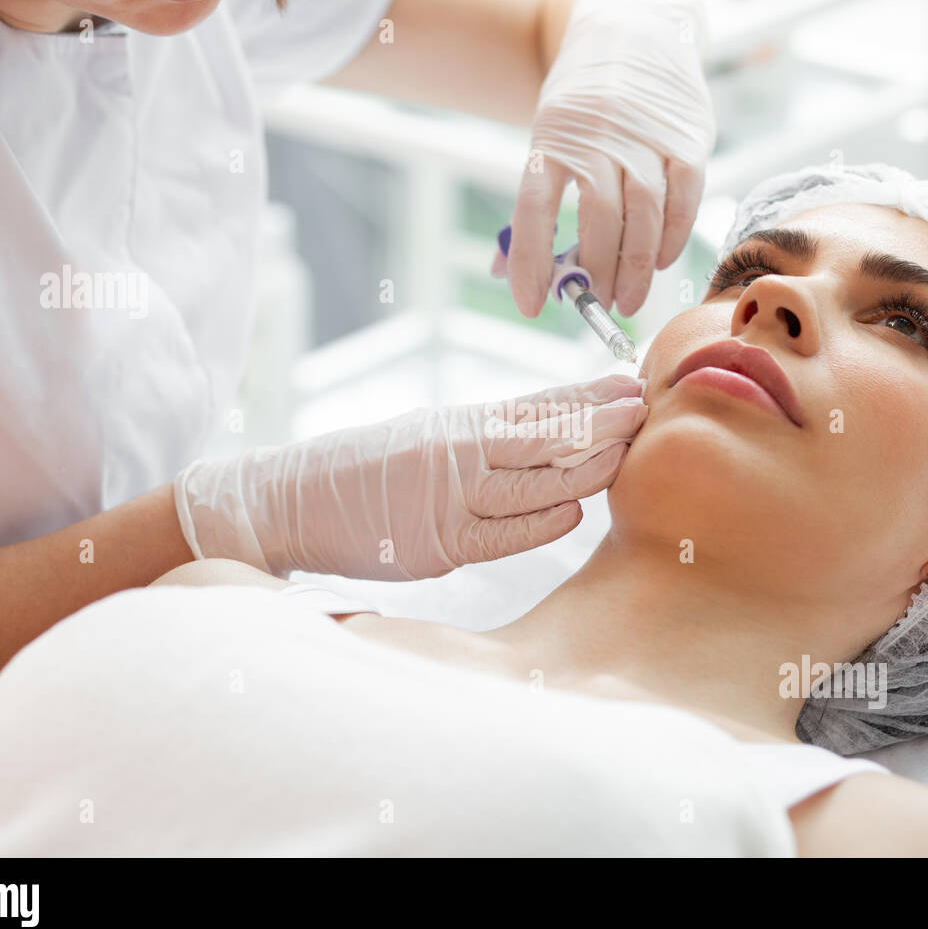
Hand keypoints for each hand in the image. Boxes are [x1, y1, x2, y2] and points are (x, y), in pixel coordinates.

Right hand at [174, 374, 647, 579]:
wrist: (286, 502)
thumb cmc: (360, 471)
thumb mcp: (423, 435)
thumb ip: (482, 438)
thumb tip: (547, 430)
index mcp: (454, 425)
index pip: (535, 407)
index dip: (585, 395)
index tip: (627, 383)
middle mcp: (454, 454)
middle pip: (543, 436)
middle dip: (598, 422)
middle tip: (641, 408)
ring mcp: (445, 500)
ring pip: (531, 482)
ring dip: (583, 466)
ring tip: (624, 451)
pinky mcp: (434, 546)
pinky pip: (500, 535)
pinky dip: (540, 522)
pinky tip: (574, 509)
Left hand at [506, 0, 715, 319]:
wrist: (635, 35)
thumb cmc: (583, 107)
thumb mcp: (548, 139)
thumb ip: (533, 205)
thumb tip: (505, 273)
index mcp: (552, 137)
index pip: (534, 209)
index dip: (530, 262)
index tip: (531, 305)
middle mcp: (599, 134)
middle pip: (598, 217)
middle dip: (599, 273)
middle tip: (599, 306)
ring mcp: (647, 135)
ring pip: (644, 212)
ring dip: (636, 266)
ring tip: (628, 299)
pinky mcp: (688, 138)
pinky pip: (683, 198)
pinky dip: (671, 237)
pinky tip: (658, 261)